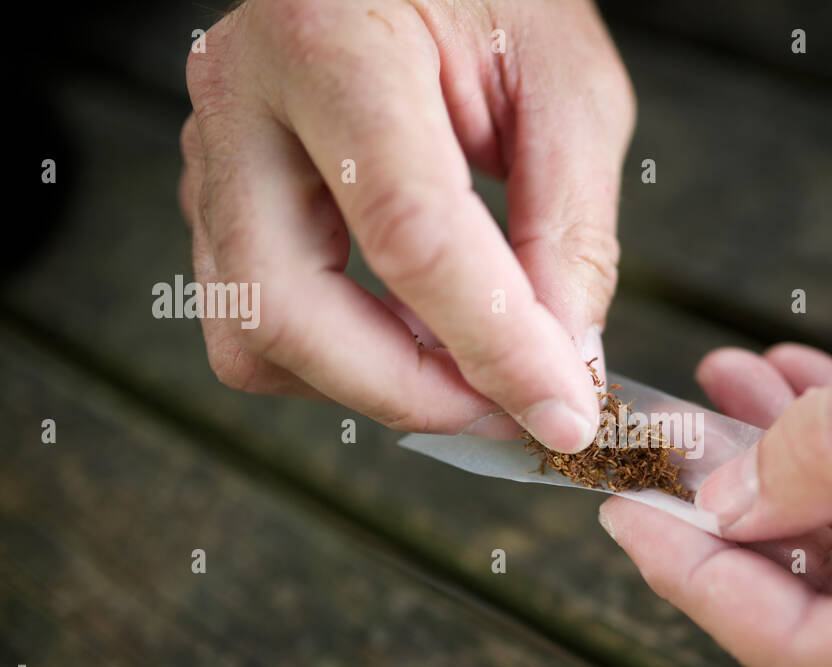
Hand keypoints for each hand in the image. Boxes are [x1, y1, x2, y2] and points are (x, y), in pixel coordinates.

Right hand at [179, 0, 633, 450]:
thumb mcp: (568, 84)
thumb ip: (570, 227)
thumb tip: (563, 366)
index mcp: (332, 37)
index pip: (409, 232)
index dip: (494, 346)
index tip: (565, 414)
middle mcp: (241, 98)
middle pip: (286, 313)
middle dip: (410, 394)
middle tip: (510, 412)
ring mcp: (213, 151)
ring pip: (254, 337)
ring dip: (372, 381)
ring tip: (472, 364)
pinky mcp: (218, 195)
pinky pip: (258, 320)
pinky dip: (346, 355)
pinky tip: (420, 331)